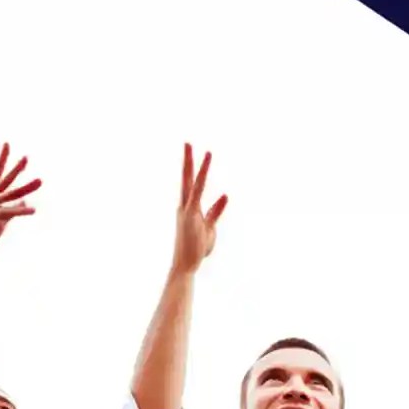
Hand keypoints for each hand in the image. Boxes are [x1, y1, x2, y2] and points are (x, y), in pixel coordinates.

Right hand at [0, 143, 41, 262]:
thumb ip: (13, 210)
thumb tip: (26, 200)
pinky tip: (32, 209)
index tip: (7, 144)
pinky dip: (20, 210)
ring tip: (40, 181)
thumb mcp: (1, 221)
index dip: (3, 159)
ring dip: (26, 188)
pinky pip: (6, 212)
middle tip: (27, 157)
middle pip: (4, 180)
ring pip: (9, 194)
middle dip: (16, 168)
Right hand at [172, 143, 227, 273]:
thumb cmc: (196, 249)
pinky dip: (202, 174)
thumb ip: (216, 211)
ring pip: (190, 180)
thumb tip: (224, 195)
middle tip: (187, 143)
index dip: (193, 170)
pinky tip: (205, 162)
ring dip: (192, 162)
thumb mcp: (210, 228)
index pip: (190, 185)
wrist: (185, 265)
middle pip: (185, 178)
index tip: (193, 155)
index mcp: (189, 209)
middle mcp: (184, 205)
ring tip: (191, 145)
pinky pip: (197, 189)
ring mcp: (186, 208)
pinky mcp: (190, 213)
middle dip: (187, 160)